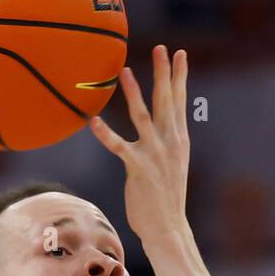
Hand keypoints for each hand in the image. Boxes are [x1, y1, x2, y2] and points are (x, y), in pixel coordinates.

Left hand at [90, 45, 189, 244]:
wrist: (168, 227)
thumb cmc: (167, 198)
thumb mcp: (173, 165)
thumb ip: (167, 143)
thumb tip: (163, 128)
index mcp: (179, 140)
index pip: (180, 102)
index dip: (179, 76)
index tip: (180, 53)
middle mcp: (170, 142)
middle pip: (166, 101)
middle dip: (164, 73)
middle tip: (162, 48)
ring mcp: (154, 154)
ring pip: (143, 116)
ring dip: (133, 93)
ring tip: (125, 71)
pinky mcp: (138, 168)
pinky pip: (118, 146)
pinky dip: (105, 134)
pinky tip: (93, 121)